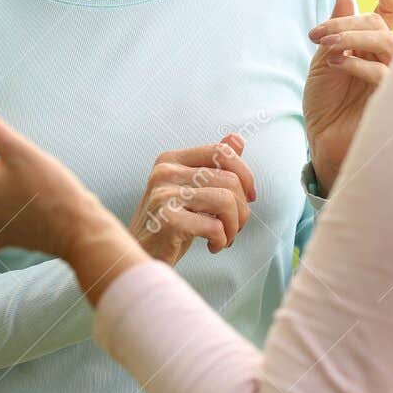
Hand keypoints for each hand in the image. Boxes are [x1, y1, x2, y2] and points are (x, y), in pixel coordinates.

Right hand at [127, 136, 257, 263]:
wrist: (143, 254)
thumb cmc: (170, 224)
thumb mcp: (191, 190)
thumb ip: (212, 164)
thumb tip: (237, 138)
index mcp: (171, 160)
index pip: (222, 152)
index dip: (245, 175)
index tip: (249, 198)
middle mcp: (165, 172)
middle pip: (229, 180)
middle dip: (242, 209)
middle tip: (234, 227)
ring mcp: (164, 195)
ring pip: (225, 201)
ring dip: (233, 226)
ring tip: (224, 237)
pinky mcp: (168, 220)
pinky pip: (214, 226)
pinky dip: (221, 240)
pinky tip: (212, 246)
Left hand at [303, 0, 392, 191]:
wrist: (322, 140)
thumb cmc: (325, 103)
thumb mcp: (323, 59)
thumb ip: (336, 29)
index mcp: (370, 45)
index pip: (390, 11)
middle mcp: (386, 57)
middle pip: (379, 24)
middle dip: (346, 23)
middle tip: (316, 35)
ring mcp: (392, 77)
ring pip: (386, 42)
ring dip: (352, 38)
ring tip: (326, 47)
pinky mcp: (391, 98)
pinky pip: (384, 72)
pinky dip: (358, 63)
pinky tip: (337, 65)